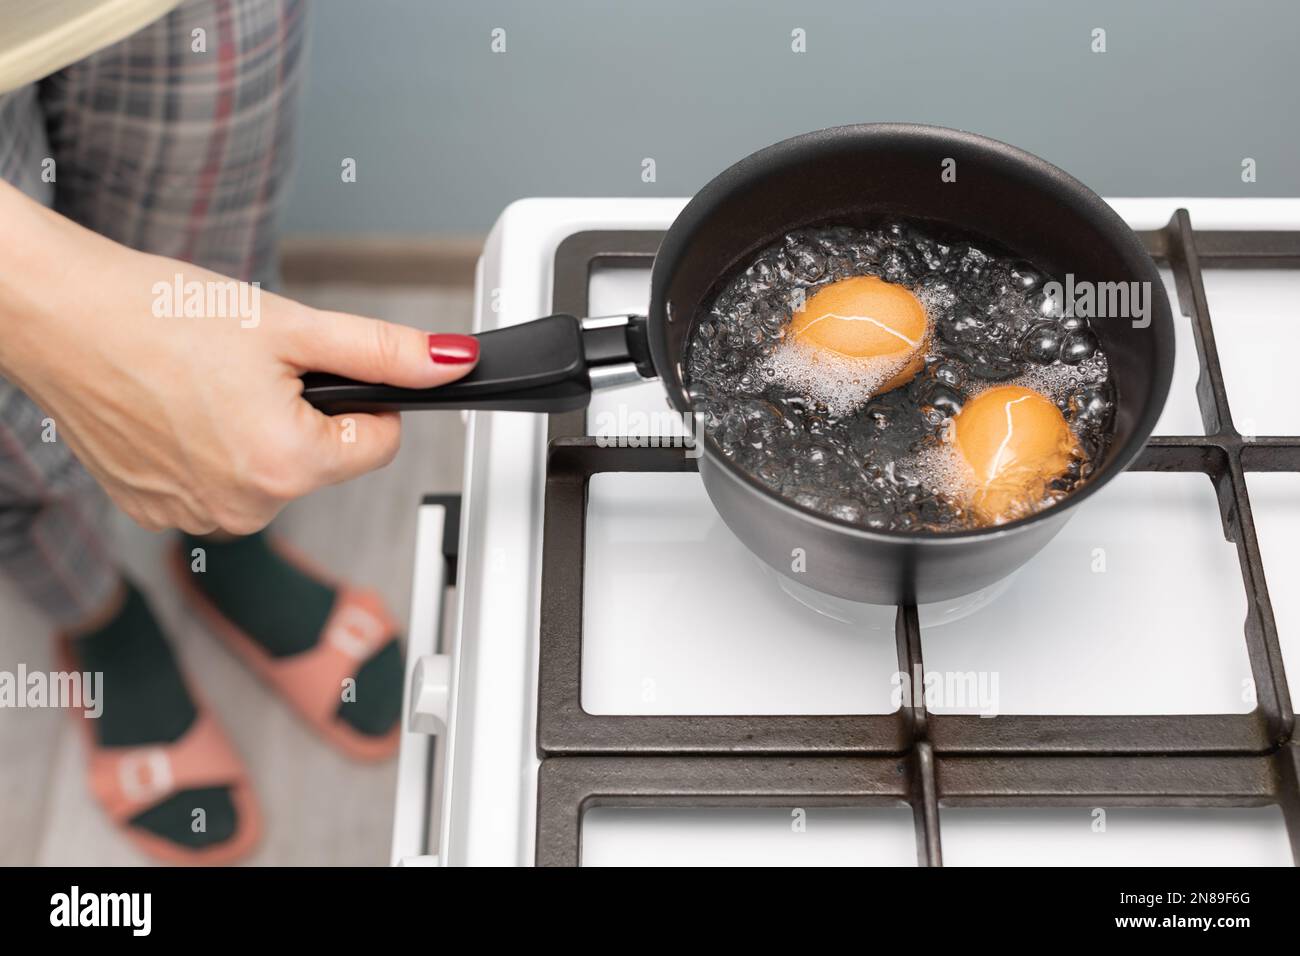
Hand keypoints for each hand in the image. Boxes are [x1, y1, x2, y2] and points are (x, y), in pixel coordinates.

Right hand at [0, 182, 477, 533]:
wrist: (58, 316)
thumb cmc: (157, 314)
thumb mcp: (291, 324)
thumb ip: (383, 351)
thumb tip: (452, 362)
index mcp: (286, 466)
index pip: (378, 444)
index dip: (360, 398)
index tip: (319, 369)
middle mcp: (243, 508)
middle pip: (323, 460)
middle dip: (303, 413)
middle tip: (248, 368)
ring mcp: (196, 516)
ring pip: (270, 473)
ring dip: (255, 431)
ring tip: (205, 384)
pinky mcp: (156, 511)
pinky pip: (217, 484)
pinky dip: (209, 449)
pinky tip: (176, 409)